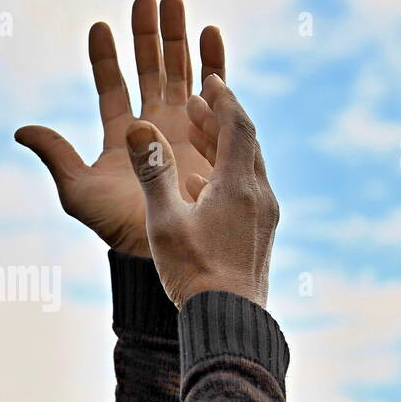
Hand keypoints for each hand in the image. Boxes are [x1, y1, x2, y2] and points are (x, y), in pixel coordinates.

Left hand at [15, 0, 220, 258]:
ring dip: (177, 36)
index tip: (98, 26)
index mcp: (122, 136)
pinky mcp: (213, 134)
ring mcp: (185, 129)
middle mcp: (154, 128)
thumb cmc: (118, 226)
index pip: (111, 87)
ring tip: (173, 0)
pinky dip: (213, 60)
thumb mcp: (77, 190)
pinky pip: (217, 90)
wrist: (165, 246)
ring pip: (181, 71)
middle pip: (149, 69)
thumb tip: (20, 130)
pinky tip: (209, 31)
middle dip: (147, 33)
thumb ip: (54, 155)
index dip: (104, 58)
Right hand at [126, 74, 277, 309]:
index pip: (237, 126)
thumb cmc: (195, 274)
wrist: (230, 322)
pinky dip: (225, 175)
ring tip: (197, 134)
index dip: (222, 98)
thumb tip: (137, 127)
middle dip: (221, 117)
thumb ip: (152, 172)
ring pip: (248, 167)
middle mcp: (259, 196)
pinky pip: (246, 191)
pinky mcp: (260, 235)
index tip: (209, 79)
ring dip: (223, 146)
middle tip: (198, 100)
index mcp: (238, 186)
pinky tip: (202, 184)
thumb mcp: (165, 221)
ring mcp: (264, 217)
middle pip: (246, 142)